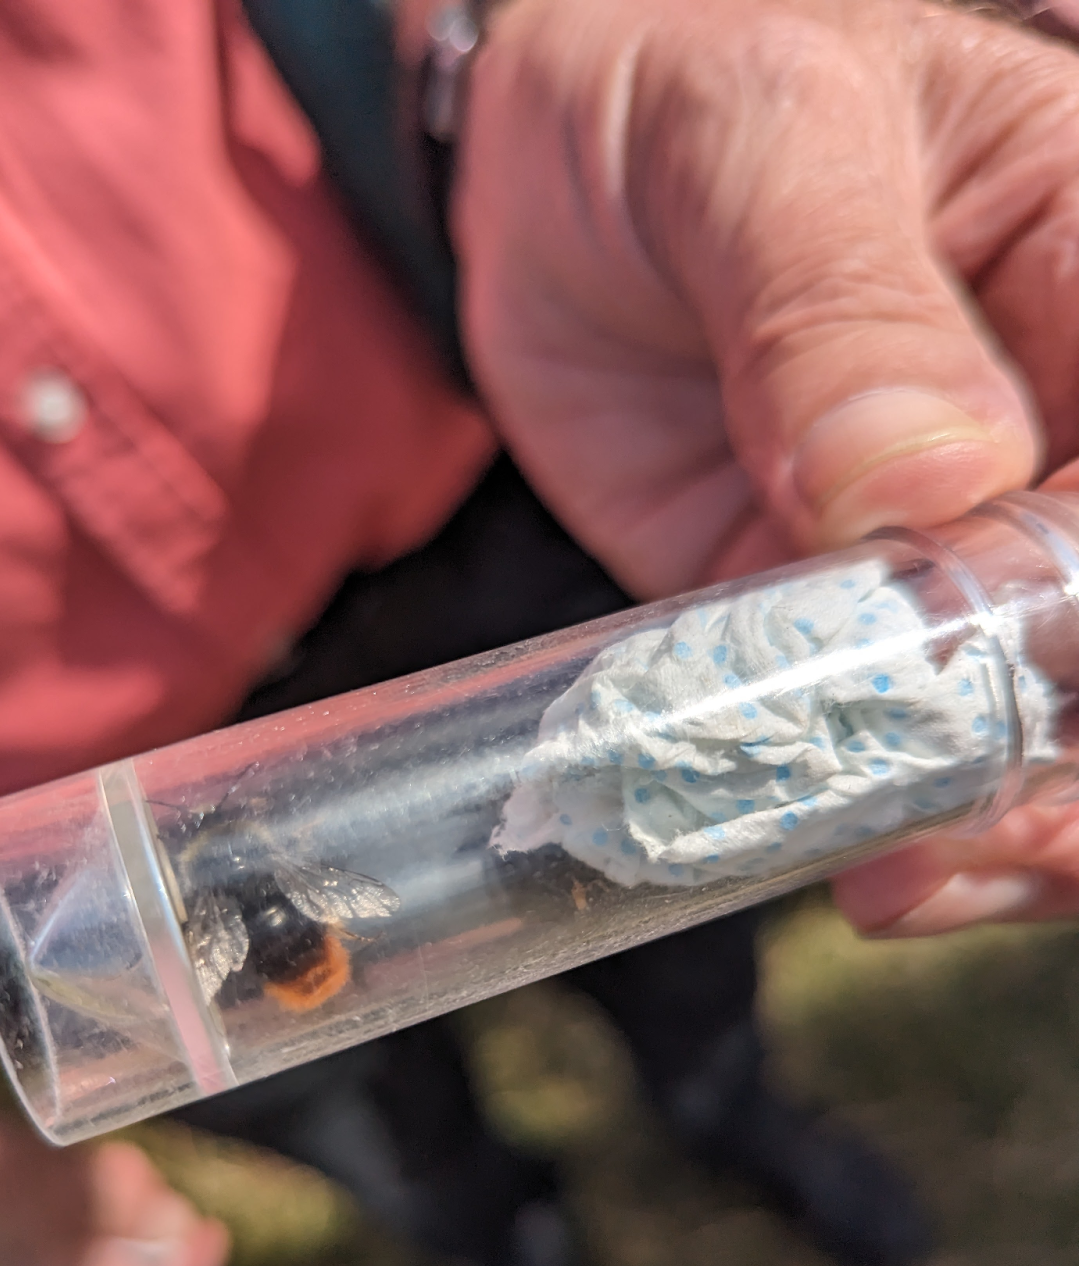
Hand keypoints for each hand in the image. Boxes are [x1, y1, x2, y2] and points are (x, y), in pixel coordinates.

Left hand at [448, 0, 1078, 933]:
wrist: (543, 172)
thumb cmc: (673, 83)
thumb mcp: (751, 139)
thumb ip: (831, 300)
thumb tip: (927, 481)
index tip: (1037, 682)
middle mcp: (1060, 423)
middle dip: (1066, 756)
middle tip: (972, 835)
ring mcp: (956, 539)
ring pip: (1038, 717)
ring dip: (1005, 822)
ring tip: (904, 879)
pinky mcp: (844, 614)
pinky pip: (898, 738)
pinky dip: (891, 818)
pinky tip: (856, 866)